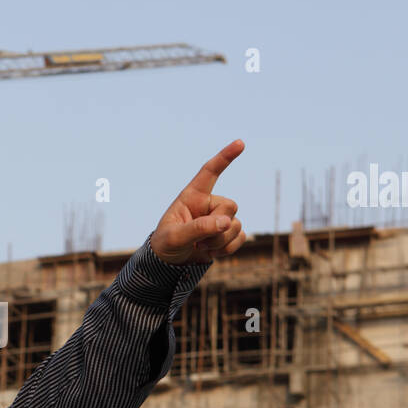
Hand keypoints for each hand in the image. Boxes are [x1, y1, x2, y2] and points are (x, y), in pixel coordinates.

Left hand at [150, 139, 245, 264]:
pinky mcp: (228, 233)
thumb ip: (198, 228)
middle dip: (218, 226)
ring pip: (236, 224)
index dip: (225, 157)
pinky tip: (212, 252)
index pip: (210, 172)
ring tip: (201, 246)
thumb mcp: (175, 237)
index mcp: (192, 196)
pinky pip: (241, 237)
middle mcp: (208, 203)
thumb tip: (226, 222)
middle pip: (230, 205)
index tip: (240, 143)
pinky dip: (228, 248)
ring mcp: (219, 218)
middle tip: (199, 239)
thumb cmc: (166, 244)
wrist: (171, 263)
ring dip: (220, 241)